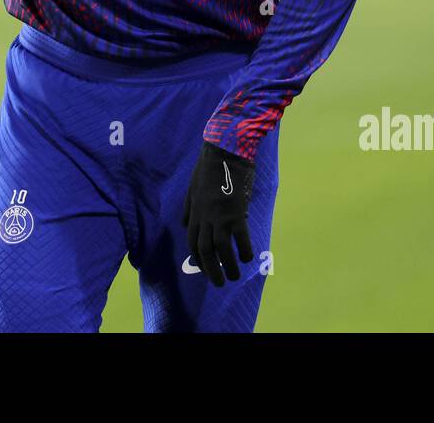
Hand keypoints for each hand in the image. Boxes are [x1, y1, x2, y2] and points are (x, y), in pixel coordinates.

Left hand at [182, 142, 255, 286]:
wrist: (225, 150)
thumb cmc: (210, 166)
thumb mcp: (192, 186)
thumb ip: (189, 207)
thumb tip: (185, 224)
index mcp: (195, 211)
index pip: (192, 241)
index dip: (198, 258)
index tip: (206, 268)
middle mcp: (205, 218)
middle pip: (205, 251)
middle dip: (211, 270)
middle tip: (220, 282)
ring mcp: (220, 216)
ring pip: (221, 250)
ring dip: (228, 267)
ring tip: (235, 277)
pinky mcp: (236, 213)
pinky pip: (240, 238)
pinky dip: (244, 251)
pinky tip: (248, 258)